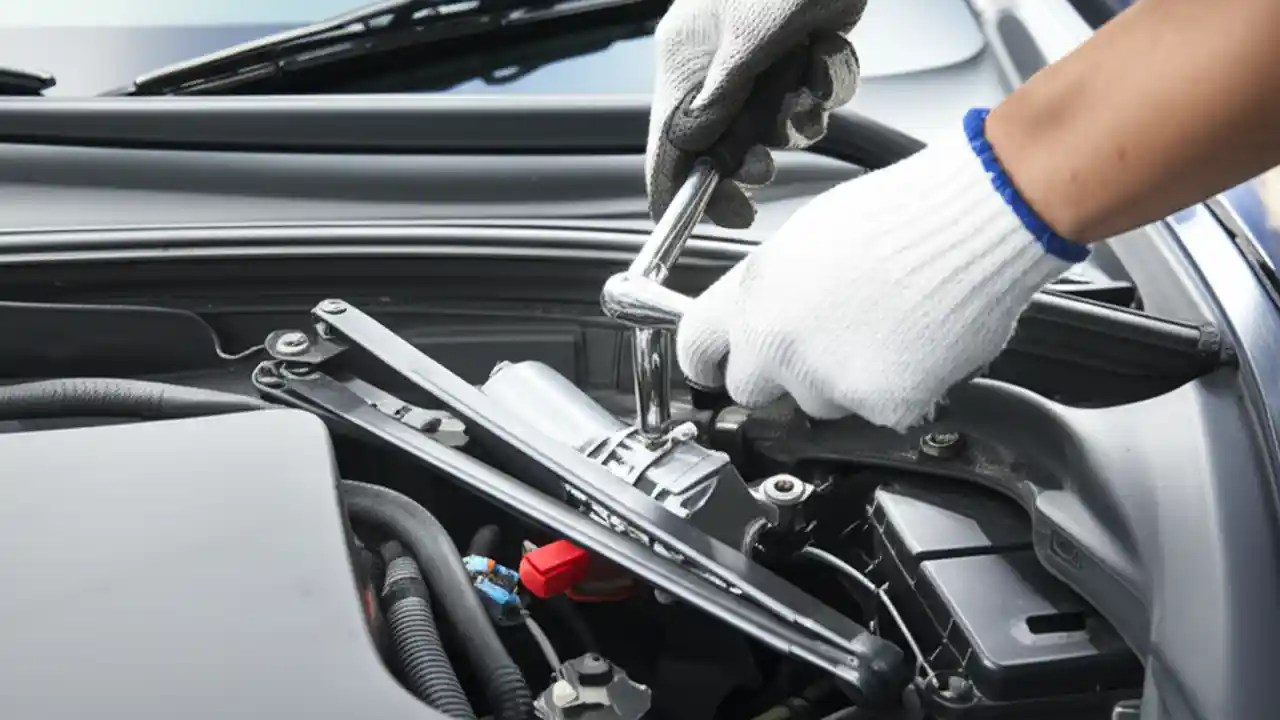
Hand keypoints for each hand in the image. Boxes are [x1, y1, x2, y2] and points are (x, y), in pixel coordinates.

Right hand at [647, 0, 866, 228]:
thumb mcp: (750, 39)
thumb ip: (719, 98)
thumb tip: (691, 145)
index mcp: (685, 59)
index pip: (666, 142)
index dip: (678, 190)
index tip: (700, 220)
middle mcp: (714, 65)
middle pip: (719, 143)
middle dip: (749, 158)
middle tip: (765, 169)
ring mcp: (756, 61)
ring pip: (771, 124)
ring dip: (796, 118)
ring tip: (805, 91)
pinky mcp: (794, 55)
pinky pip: (806, 97)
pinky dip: (822, 86)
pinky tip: (823, 55)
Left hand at [675, 114, 1087, 430]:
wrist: (973, 220)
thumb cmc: (902, 214)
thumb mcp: (806, 238)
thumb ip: (771, 291)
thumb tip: (762, 318)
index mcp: (752, 292)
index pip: (695, 347)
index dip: (708, 360)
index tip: (717, 367)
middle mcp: (776, 342)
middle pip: (750, 390)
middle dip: (780, 376)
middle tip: (825, 343)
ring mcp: (826, 379)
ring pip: (817, 404)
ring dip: (843, 382)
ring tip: (885, 328)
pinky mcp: (878, 405)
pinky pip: (877, 414)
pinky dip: (898, 392)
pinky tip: (915, 346)